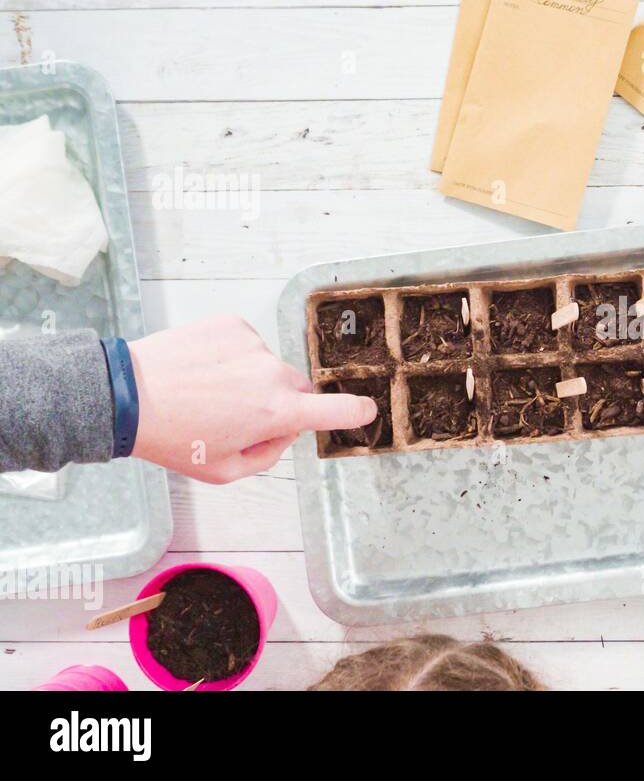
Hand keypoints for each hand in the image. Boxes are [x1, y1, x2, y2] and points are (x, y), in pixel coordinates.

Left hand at [128, 315, 377, 483]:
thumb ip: (267, 456)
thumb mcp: (223, 471)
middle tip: (238, 416)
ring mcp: (253, 345)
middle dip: (279, 403)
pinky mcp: (232, 326)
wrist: (126, 396)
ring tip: (209, 392)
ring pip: (268, 367)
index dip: (357, 411)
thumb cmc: (171, 438)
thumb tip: (284, 434)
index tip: (365, 410)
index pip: (339, 410)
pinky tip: (205, 370)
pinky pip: (246, 344)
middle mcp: (273, 374)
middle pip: (297, 389)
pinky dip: (233, 357)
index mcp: (278, 413)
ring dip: (251, 379)